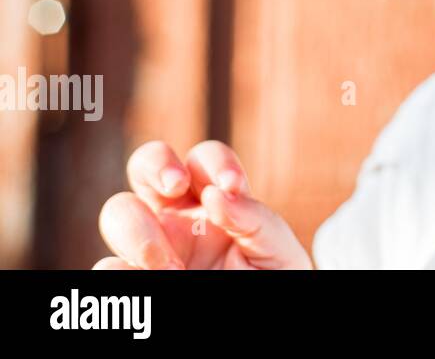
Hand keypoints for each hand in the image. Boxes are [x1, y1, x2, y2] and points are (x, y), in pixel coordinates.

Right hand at [94, 139, 311, 268]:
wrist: (262, 326)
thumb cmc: (271, 278)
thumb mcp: (276, 248)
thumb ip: (255, 219)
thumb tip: (217, 194)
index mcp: (213, 199)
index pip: (203, 159)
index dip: (214, 161)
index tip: (231, 184)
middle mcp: (175, 216)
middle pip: (145, 164)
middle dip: (156, 164)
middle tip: (177, 185)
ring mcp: (148, 247)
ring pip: (118, 211)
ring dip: (141, 233)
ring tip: (175, 269)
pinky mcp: (131, 282)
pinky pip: (106, 267)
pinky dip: (121, 271)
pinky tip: (154, 281)